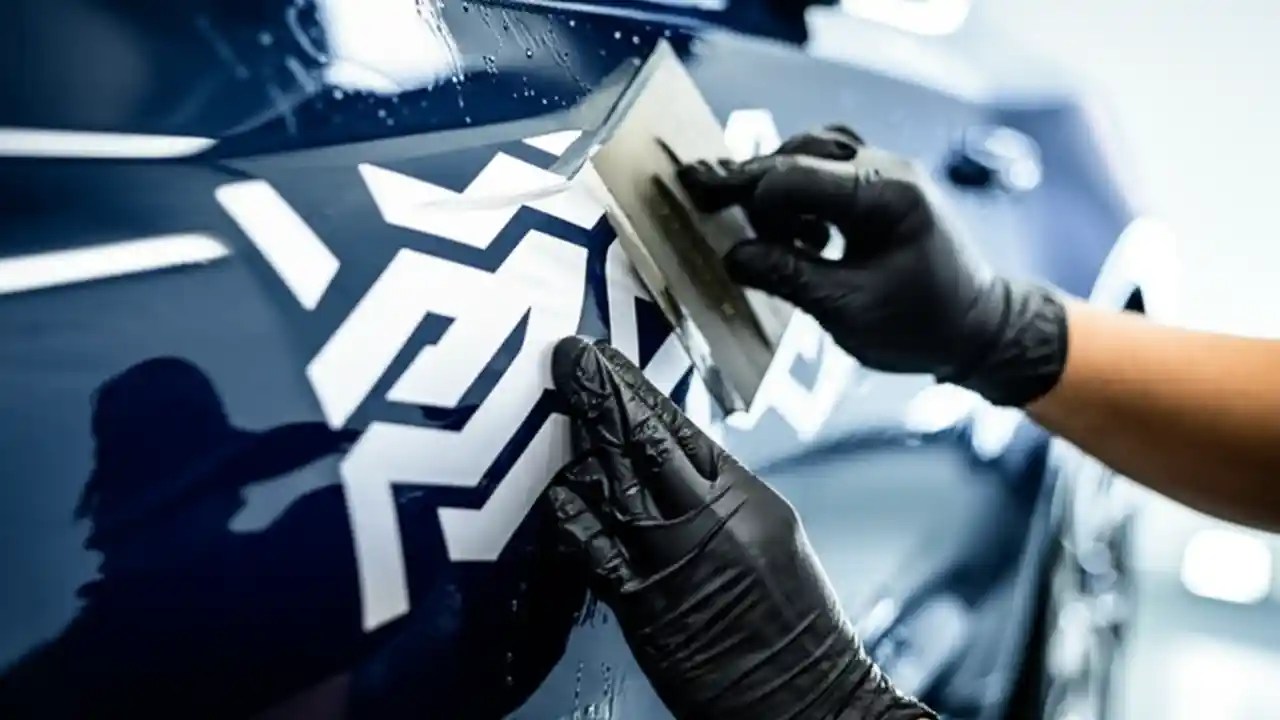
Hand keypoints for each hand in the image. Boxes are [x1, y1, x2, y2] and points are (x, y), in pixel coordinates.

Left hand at [544, 337, 934, 719]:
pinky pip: (600, 552)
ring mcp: (680, 563)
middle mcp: (715, 523)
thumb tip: (666, 460)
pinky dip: (576, 519)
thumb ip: (720, 500)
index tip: (605, 360)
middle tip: (571, 360)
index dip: (636, 389)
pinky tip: (560, 493)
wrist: (812, 703)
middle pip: (648, 443)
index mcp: (750, 501)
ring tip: (558, 409)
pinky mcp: (650, 608)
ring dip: (584, 446)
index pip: (683, 429)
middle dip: (604, 396)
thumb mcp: (773, 542)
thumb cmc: (796, 633)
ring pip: (619, 485)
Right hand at [678, 126, 1067, 406]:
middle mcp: (888, 170)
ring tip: (758, 226)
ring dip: (778, 184)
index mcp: (885, 195)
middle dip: (752, 181)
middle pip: (800, 153)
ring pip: (814, 153)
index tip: (700, 204)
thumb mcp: (848, 311)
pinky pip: (832, 169)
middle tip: (704, 198)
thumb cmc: (924, 326)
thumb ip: (788, 277)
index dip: (744, 194)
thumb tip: (732, 257)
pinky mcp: (885, 188)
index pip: (795, 176)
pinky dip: (801, 190)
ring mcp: (889, 174)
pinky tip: (795, 230)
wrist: (983, 330)